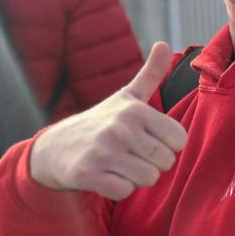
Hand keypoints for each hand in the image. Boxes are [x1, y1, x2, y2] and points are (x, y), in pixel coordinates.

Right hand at [30, 42, 187, 199]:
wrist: (54, 148)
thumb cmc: (102, 122)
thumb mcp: (127, 96)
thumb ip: (150, 74)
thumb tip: (162, 43)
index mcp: (136, 110)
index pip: (180, 140)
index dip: (168, 146)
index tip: (150, 140)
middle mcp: (120, 127)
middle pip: (166, 162)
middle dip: (153, 164)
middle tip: (132, 155)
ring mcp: (102, 150)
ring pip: (148, 179)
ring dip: (137, 178)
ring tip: (121, 165)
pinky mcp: (87, 174)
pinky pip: (124, 192)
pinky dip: (119, 189)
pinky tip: (107, 176)